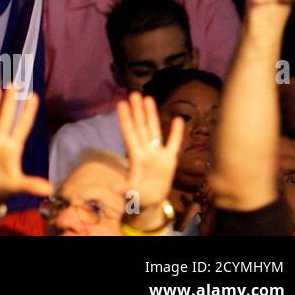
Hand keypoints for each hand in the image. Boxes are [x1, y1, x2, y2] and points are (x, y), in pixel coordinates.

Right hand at [0, 87, 52, 206]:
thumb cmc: (5, 188)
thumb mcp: (18, 186)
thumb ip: (31, 185)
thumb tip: (49, 190)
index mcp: (13, 147)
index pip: (22, 126)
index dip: (28, 112)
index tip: (33, 95)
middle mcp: (0, 141)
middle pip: (6, 117)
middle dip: (10, 101)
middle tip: (13, 84)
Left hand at [116, 92, 183, 227]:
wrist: (151, 202)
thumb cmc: (138, 196)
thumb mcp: (132, 194)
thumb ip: (126, 190)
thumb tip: (115, 188)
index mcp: (136, 156)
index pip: (129, 133)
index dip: (125, 118)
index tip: (120, 103)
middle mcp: (145, 151)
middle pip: (141, 126)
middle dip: (137, 110)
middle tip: (133, 93)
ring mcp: (158, 154)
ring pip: (154, 130)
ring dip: (152, 114)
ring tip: (148, 97)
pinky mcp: (170, 160)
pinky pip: (173, 144)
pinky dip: (176, 132)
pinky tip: (179, 119)